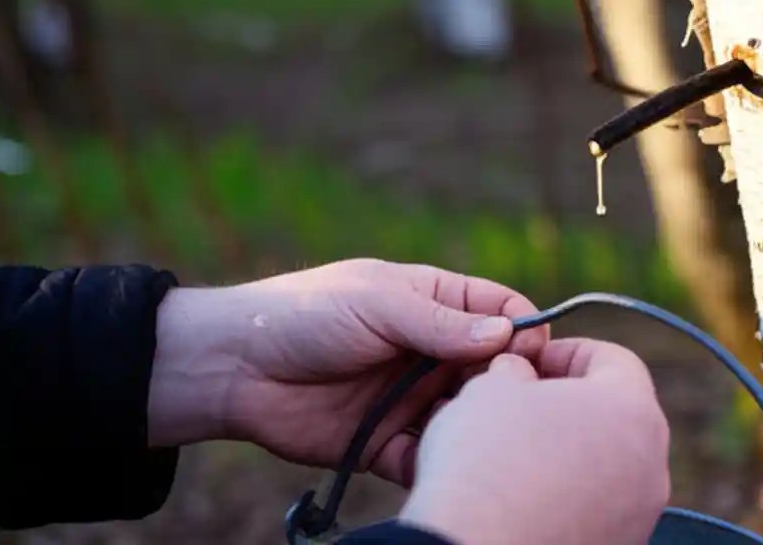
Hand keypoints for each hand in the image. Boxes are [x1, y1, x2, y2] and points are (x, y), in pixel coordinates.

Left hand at [147, 258, 546, 484]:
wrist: (233, 367)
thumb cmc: (305, 314)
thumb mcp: (377, 303)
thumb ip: (440, 322)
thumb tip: (507, 335)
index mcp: (434, 302)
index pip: (501, 312)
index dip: (524, 330)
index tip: (529, 353)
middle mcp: (430, 351)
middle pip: (494, 367)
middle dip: (510, 383)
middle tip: (510, 399)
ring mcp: (411, 397)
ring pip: (468, 415)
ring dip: (478, 424)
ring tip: (478, 431)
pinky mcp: (386, 442)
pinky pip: (427, 457)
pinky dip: (439, 460)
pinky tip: (441, 459)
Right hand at [398, 340, 670, 544]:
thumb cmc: (485, 462)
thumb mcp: (490, 389)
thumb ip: (515, 369)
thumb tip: (520, 374)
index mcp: (633, 409)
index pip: (613, 359)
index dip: (565, 352)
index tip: (526, 361)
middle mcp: (652, 464)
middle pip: (614, 414)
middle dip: (566, 403)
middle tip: (516, 405)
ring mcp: (639, 514)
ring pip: (605, 464)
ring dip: (564, 452)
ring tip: (509, 455)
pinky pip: (595, 507)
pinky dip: (564, 495)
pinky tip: (518, 498)